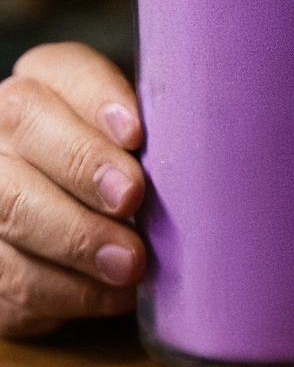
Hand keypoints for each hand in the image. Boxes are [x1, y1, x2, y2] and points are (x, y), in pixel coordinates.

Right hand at [0, 43, 146, 339]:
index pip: (62, 70)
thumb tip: (201, 155)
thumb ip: (162, 137)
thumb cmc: (138, 177)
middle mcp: (2, 131)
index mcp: (46, 83)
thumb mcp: (151, 145)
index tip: (138, 133)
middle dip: (83, 166)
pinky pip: (10, 280)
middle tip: (132, 199)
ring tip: (131, 264)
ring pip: (10, 206)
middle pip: (23, 126)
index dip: (97, 99)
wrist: (90, 226)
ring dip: (75, 240)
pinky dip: (66, 293)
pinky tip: (113, 297)